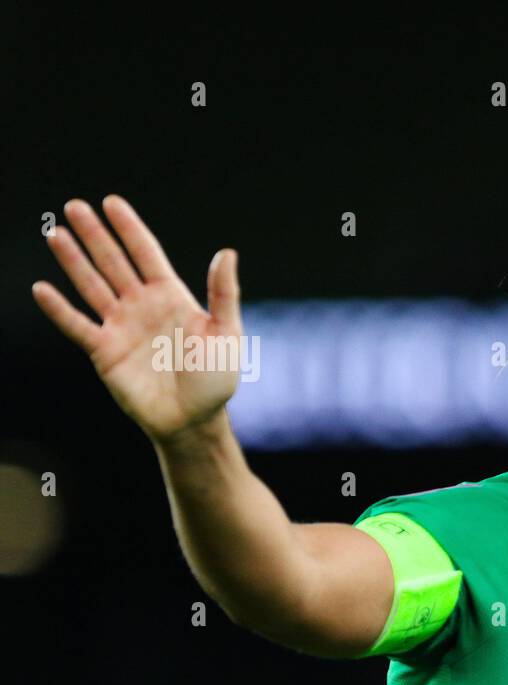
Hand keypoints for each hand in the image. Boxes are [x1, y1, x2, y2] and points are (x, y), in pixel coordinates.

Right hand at [32, 195, 243, 442]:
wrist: (192, 421)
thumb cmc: (215, 379)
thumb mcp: (225, 332)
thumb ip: (223, 293)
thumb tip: (227, 252)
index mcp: (172, 296)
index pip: (146, 253)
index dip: (129, 228)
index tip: (112, 202)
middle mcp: (142, 306)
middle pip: (113, 262)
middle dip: (95, 235)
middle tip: (74, 205)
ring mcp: (121, 327)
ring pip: (91, 286)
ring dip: (73, 261)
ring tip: (54, 233)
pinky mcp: (104, 351)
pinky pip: (77, 326)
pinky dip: (59, 309)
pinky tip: (42, 288)